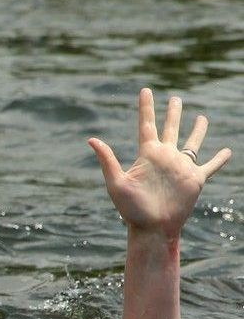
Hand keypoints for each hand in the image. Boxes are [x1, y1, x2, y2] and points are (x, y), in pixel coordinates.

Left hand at [88, 88, 231, 240]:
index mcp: (147, 155)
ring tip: (201, 117)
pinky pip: (210, 166)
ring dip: (197, 130)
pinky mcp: (195, 179)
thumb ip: (107, 160)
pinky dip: (219, 159)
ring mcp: (181, 167)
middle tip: (176, 99)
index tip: (145, 90)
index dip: (146, 107)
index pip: (146, 125)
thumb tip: (91, 139)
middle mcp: (165, 158)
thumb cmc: (131, 209)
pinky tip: (228, 151)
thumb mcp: (116, 182)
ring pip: (192, 143)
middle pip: (170, 129)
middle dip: (173, 113)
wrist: (152, 228)